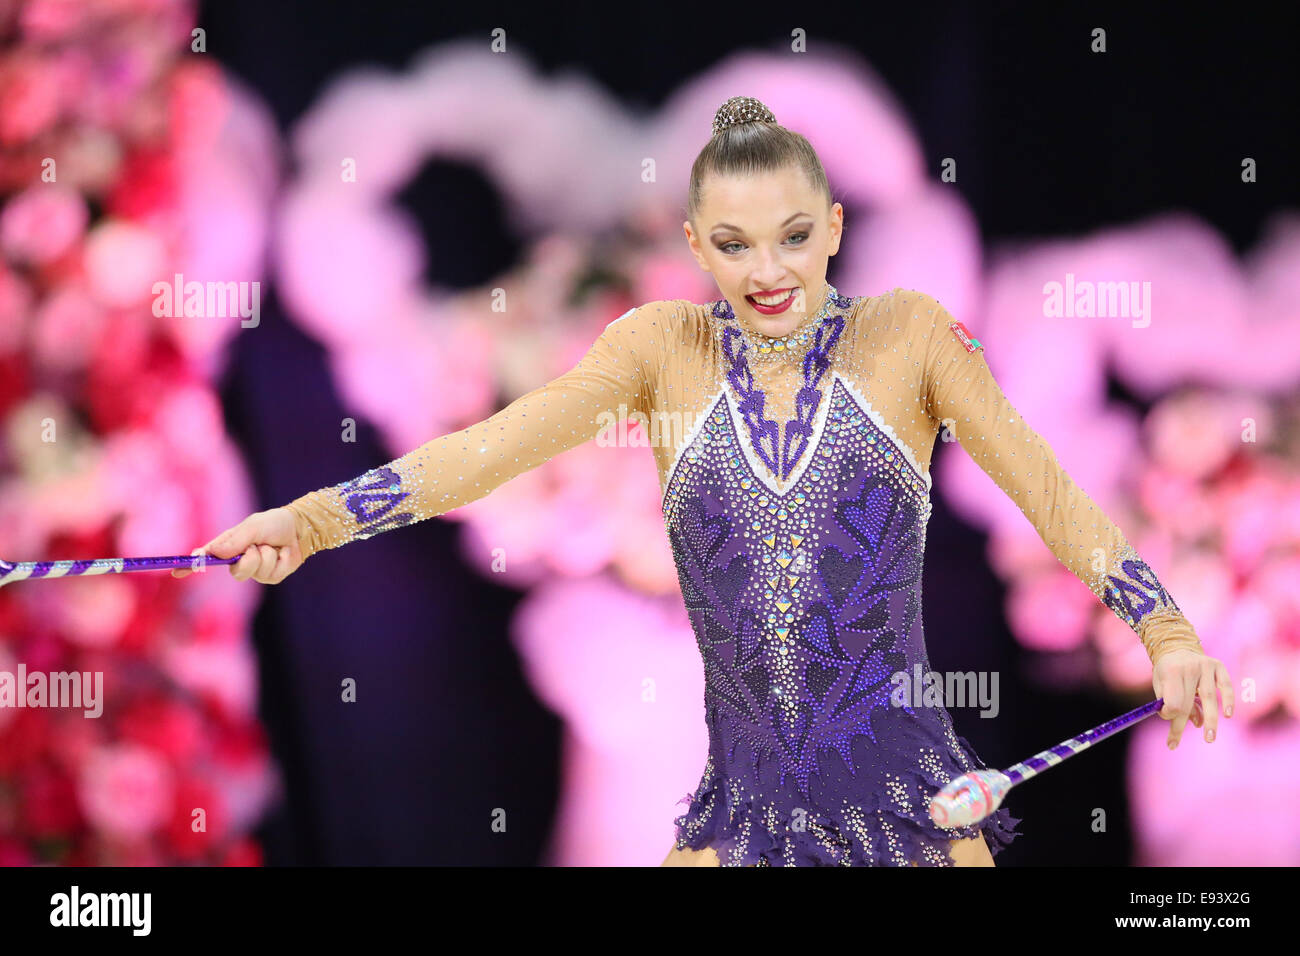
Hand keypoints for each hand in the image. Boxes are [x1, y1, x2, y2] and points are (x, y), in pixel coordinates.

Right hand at [171, 507, 304, 584]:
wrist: (298, 528)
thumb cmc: (273, 523)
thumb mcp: (253, 526)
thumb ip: (236, 540)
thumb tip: (214, 552)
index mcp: (228, 546)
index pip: (205, 558)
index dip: (190, 566)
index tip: (177, 573)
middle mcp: (238, 560)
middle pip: (237, 572)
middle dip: (250, 557)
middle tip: (259, 544)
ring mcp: (255, 571)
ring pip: (257, 572)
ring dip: (267, 555)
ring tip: (272, 546)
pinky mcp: (271, 577)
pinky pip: (272, 574)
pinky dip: (280, 561)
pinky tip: (283, 553)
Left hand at [1152, 648, 1233, 749]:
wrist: (1176, 647)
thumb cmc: (1167, 672)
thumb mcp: (1160, 684)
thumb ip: (1172, 702)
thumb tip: (1196, 723)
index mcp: (1170, 671)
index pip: (1173, 701)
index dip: (1170, 715)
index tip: (1168, 720)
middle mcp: (1189, 667)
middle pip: (1188, 702)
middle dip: (1181, 725)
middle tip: (1176, 744)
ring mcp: (1205, 665)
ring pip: (1209, 697)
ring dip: (1210, 719)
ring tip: (1209, 737)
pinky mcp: (1218, 665)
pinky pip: (1226, 685)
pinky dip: (1229, 700)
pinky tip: (1228, 714)